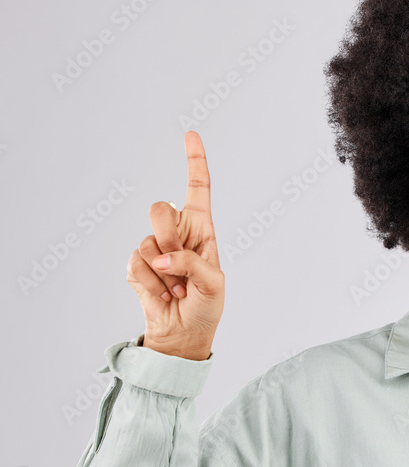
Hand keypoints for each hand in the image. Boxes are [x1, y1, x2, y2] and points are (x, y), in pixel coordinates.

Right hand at [125, 131, 223, 360]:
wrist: (183, 333)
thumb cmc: (206, 307)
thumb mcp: (214, 284)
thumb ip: (193, 263)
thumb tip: (163, 255)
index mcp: (202, 229)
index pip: (198, 188)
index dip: (195, 161)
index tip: (191, 134)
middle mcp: (177, 233)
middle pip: (159, 209)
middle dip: (169, 237)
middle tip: (181, 267)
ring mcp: (154, 247)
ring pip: (146, 240)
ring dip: (164, 271)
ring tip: (177, 289)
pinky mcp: (136, 265)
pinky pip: (135, 263)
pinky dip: (151, 283)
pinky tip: (163, 295)